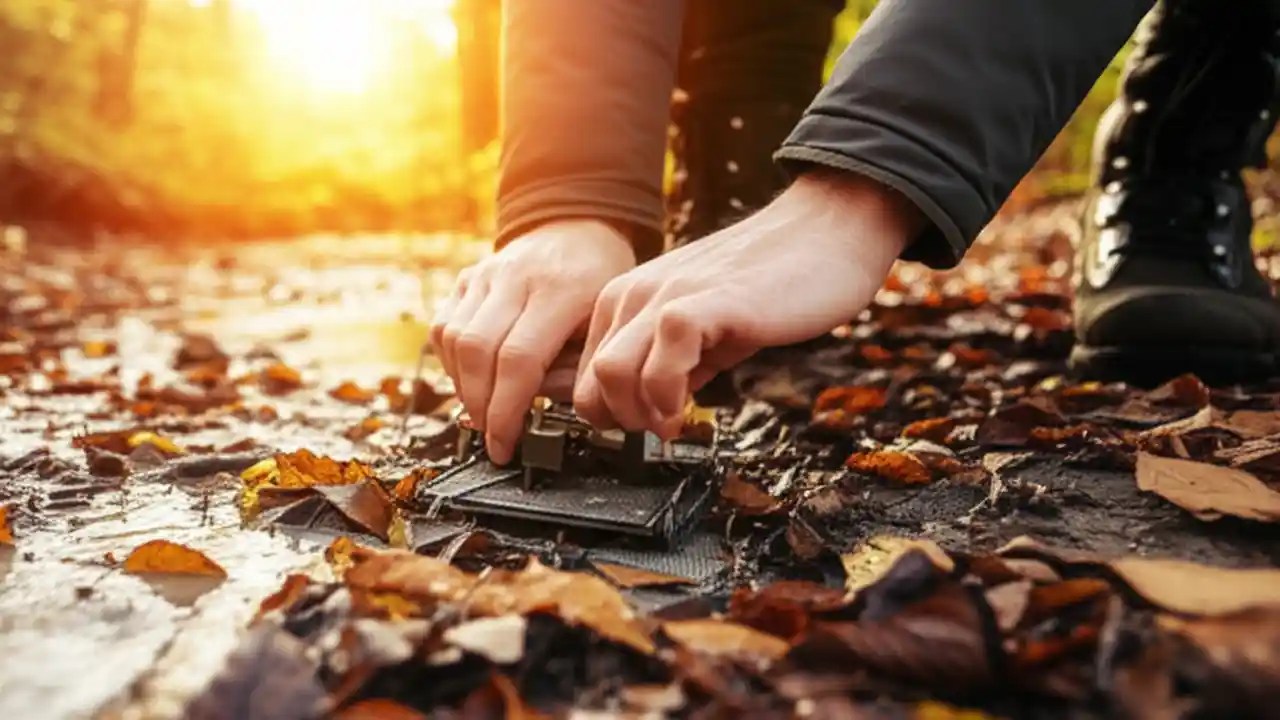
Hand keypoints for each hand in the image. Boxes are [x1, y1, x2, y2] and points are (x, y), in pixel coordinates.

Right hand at [431, 219, 635, 462]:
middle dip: (481, 407)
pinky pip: (444, 327)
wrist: (577, 228)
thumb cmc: (600, 281)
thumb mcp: (608, 323)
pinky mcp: (466, 278)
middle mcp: (516, 277)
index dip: (507, 411)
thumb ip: (579, 367)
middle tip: (493, 438)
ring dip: (464, 387)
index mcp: (561, 289)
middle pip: (479, 353)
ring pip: (454, 340)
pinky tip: (472, 381)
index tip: (506, 445)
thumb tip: (538, 409)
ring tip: (484, 412)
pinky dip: (452, 363)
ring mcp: (486, 274)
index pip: (519, 359)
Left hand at [573, 170, 922, 435]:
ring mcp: (666, 295)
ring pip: (611, 374)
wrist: (826, 233)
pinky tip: (691, 403)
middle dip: (621, 423)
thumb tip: (653, 414)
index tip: (648, 425)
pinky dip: (669, 398)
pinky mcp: (703, 304)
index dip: (611, 415)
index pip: (584, 376)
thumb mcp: (705, 328)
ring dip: (641, 415)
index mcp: (629, 298)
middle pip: (589, 384)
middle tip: (662, 428)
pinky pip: (659, 363)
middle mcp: (636, 293)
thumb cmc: (773, 281)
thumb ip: (673, 365)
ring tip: (675, 418)